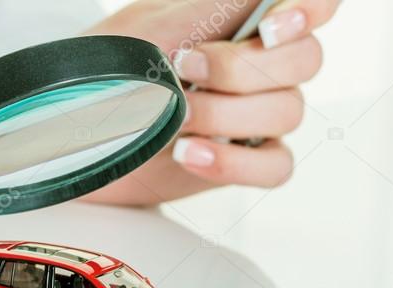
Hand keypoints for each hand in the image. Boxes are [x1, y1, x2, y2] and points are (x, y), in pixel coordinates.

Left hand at [83, 0, 337, 204]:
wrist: (78, 132)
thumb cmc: (111, 68)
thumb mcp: (155, 22)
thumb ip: (215, 3)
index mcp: (246, 19)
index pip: (314, 6)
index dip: (310, 10)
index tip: (272, 28)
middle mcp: (261, 66)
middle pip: (305, 61)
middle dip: (242, 69)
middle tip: (184, 69)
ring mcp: (256, 116)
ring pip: (287, 112)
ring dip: (226, 115)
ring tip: (174, 120)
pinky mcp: (245, 162)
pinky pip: (274, 167)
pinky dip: (235, 163)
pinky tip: (192, 154)